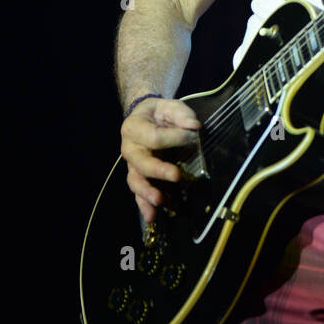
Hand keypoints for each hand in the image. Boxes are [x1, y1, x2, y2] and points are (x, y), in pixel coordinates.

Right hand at [120, 97, 199, 223]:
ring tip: (159, 202)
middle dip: (158, 170)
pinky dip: (144, 205)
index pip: (154, 137)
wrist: (144, 118)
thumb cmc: (158, 113)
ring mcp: (132, 165)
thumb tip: (194, 127)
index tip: (193, 135)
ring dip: (147, 193)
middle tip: (176, 176)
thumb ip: (181, 114)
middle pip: (141, 162)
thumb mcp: (169, 106)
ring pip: (135, 181)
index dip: (174, 137)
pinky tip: (152, 217)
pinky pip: (138, 193)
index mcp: (133, 127)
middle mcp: (129, 149)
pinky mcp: (138, 177)